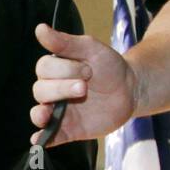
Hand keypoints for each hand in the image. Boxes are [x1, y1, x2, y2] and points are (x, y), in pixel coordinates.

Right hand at [30, 23, 137, 144]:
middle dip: (61, 88)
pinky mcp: (67, 130)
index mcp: (55, 71)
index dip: (63, 69)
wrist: (130, 90)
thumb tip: (39, 29)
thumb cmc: (109, 67)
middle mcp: (53, 91)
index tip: (88, 70)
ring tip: (48, 113)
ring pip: (38, 114)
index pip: (44, 69)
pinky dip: (42, 140)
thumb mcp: (90, 48)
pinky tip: (39, 140)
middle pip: (40, 91)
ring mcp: (58, 112)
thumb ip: (65, 42)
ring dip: (41, 114)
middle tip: (85, 87)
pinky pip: (49, 137)